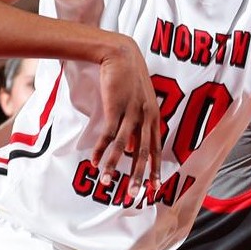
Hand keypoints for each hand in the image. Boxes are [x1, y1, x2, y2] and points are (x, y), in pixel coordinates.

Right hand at [94, 39, 160, 188]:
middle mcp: (146, 117)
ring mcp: (131, 113)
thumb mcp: (139, 101)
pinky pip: (108, 134)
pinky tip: (94, 162)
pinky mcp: (115, 107)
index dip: (155, 169)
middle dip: (138, 176)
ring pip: (124, 147)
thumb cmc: (128, 78)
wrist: (120, 53)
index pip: (156, 149)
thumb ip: (138, 124)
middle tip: (134, 195)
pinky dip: (100, 149)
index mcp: (153, 117)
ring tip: (106, 183)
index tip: (155, 188)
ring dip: (113, 166)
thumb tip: (133, 147)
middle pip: (143, 153)